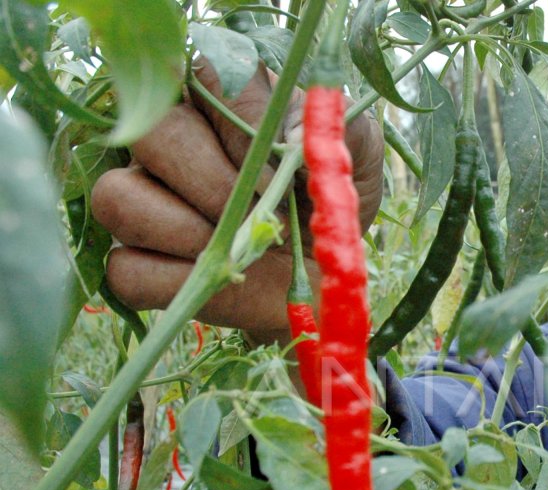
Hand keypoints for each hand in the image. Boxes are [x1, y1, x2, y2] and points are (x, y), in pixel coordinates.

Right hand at [91, 59, 384, 344]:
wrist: (323, 274)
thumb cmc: (329, 200)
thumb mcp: (355, 156)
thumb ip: (336, 130)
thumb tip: (295, 134)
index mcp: (217, 95)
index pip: (201, 75)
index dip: (240, 129)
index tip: (281, 174)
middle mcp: (165, 136)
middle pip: (150, 134)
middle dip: (216, 187)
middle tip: (268, 218)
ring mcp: (138, 196)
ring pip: (117, 198)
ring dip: (190, 234)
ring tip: (243, 251)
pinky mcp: (131, 260)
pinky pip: (125, 269)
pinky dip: (177, 282)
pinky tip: (221, 278)